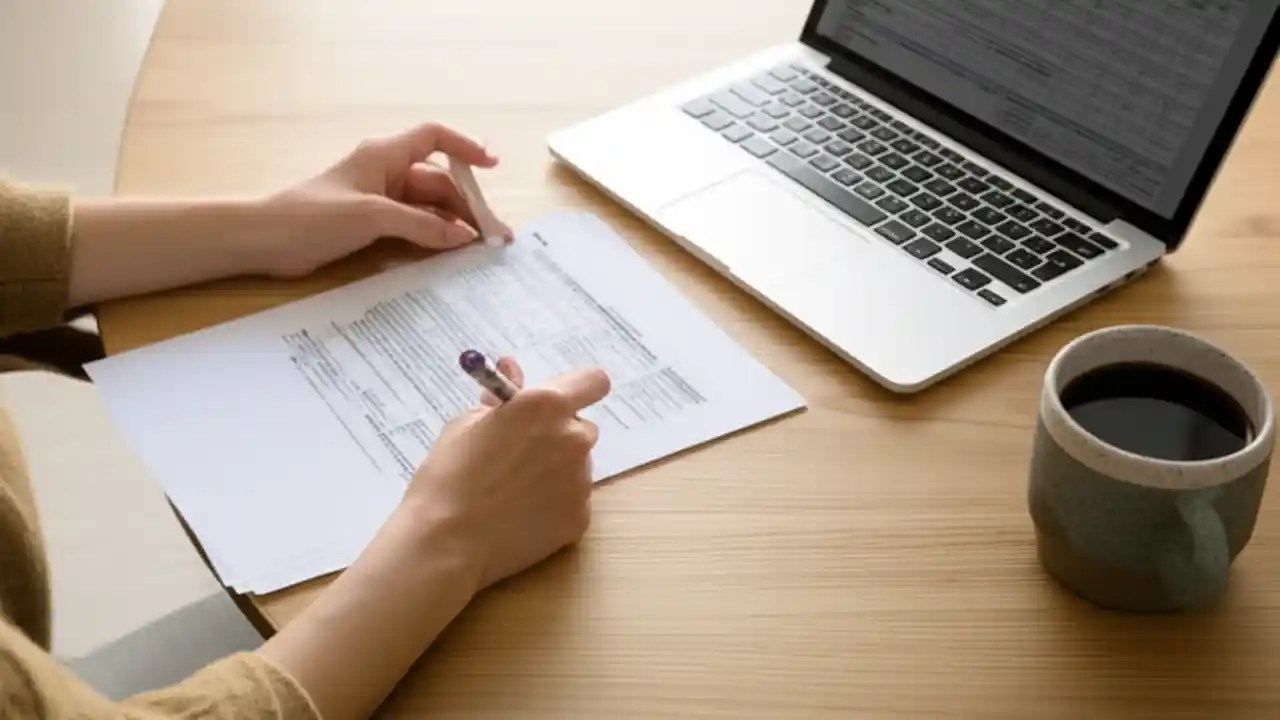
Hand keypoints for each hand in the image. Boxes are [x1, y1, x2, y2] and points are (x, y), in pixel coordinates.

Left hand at [256, 122, 513, 276]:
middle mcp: (386, 174)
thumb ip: (421, 225)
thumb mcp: (372, 217)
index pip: (434, 138)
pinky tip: (450, 255)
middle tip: (494, 235)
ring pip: (428, 208)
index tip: (492, 167)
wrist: (264, 241)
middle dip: (467, 205)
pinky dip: (432, 238)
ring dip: (453, 225)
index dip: (465, 147)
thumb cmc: (312, 216)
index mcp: (384, 156)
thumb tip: (464, 236)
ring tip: (479, 249)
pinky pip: (413, 227)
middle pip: (438, 182)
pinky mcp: (372, 226)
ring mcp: (380, 201)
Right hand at [402, 360, 609, 590]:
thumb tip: (512, 370)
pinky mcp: (580, 518)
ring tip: (514, 490)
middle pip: (582, 427)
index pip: (593, 381)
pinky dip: (554, 504)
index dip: (578, 388)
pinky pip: (573, 500)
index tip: (561, 400)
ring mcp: (581, 481)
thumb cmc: (449, 475)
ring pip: (578, 466)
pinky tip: (520, 515)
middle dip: (559, 434)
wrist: (446, 541)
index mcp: (547, 405)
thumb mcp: (467, 422)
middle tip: (523, 451)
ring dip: (556, 469)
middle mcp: (573, 438)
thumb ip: (501, 397)